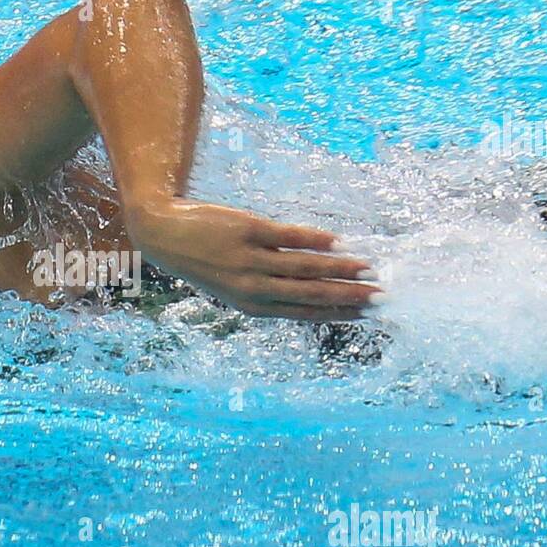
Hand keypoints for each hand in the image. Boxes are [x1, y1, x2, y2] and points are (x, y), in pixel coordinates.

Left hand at [126, 199, 381, 319]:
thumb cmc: (206, 259)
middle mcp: (253, 288)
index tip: (368, 314)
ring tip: (369, 268)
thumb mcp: (235, 284)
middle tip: (382, 297)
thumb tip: (315, 284)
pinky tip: (339, 242)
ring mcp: (250, 260)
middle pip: (311, 294)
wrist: (164, 233)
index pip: (305, 312)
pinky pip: (289, 238)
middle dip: (349, 296)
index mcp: (253, 306)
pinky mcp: (248, 232)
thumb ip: (270, 289)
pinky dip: (316, 241)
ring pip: (305, 268)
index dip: (338, 313)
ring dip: (340, 269)